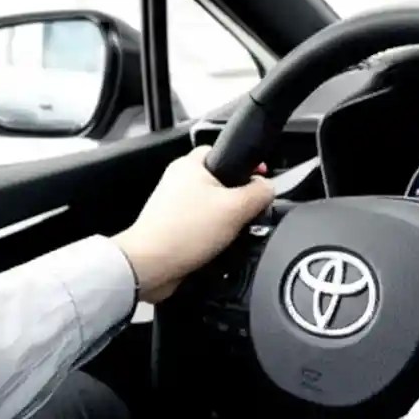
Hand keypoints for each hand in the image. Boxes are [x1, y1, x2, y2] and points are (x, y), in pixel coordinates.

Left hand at [113, 146, 273, 302]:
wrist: (150, 267)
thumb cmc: (183, 233)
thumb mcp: (236, 208)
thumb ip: (260, 193)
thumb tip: (269, 188)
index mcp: (190, 164)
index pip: (225, 152)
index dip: (247, 164)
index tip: (260, 178)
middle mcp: (179, 181)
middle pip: (222, 182)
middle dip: (238, 199)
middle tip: (245, 212)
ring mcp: (174, 205)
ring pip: (213, 206)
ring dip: (226, 220)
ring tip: (228, 233)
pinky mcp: (173, 227)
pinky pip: (202, 226)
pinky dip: (212, 235)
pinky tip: (216, 246)